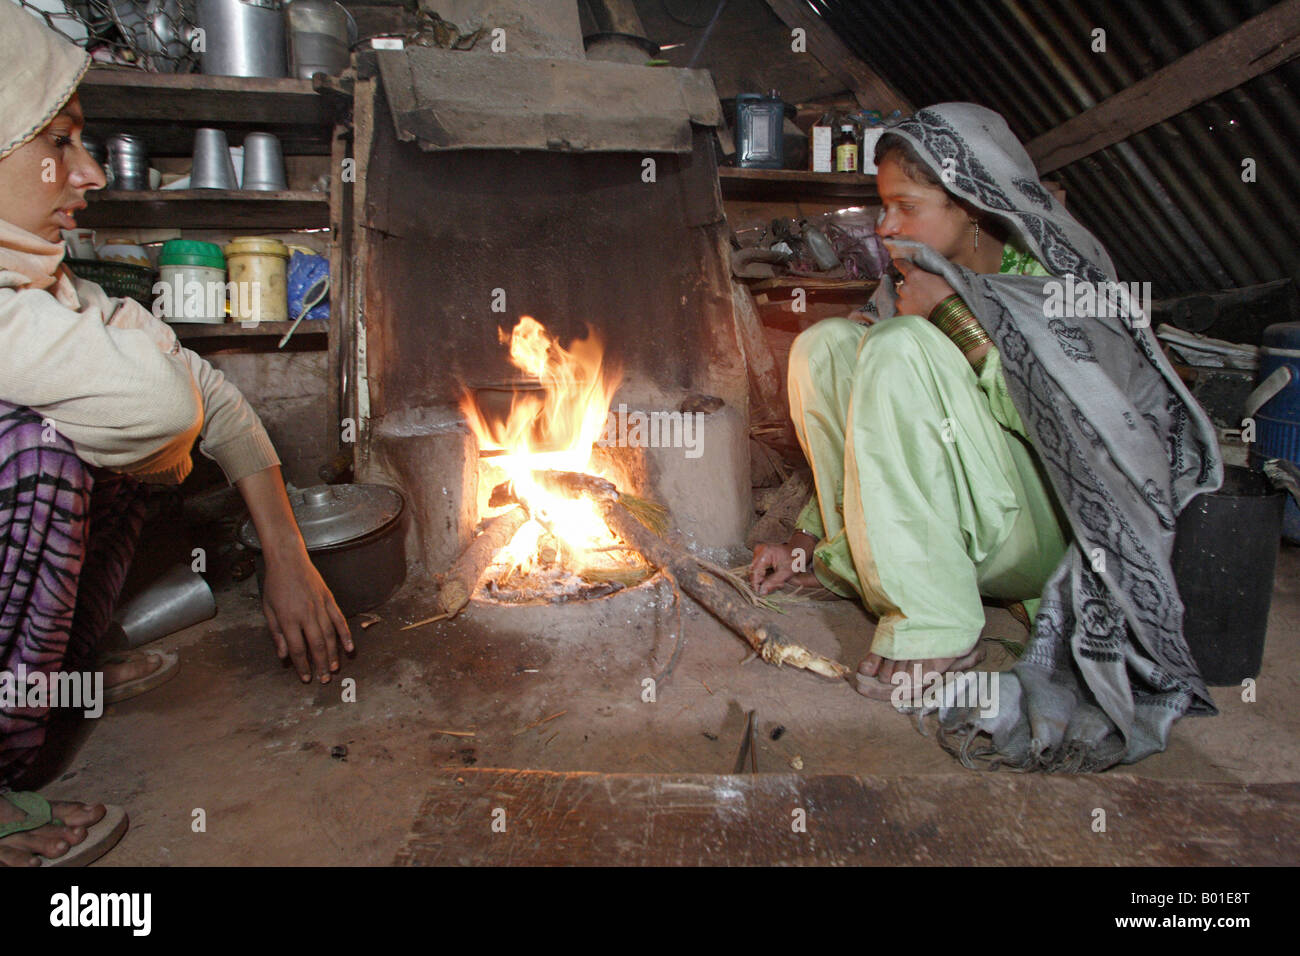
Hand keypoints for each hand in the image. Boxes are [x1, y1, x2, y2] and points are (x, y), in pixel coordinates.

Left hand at [261, 549, 353, 683]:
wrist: (288, 559)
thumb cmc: (275, 584)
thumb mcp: (268, 609)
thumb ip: (276, 633)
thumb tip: (283, 655)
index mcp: (288, 618)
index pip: (297, 648)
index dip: (302, 665)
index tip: (305, 677)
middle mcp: (306, 614)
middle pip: (316, 645)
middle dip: (320, 665)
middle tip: (324, 679)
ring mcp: (320, 606)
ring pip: (330, 635)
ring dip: (333, 654)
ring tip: (334, 669)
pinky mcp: (329, 599)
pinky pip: (339, 620)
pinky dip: (345, 635)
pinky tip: (349, 647)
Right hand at [750, 532, 818, 594]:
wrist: (797, 552)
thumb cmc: (794, 561)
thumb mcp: (785, 573)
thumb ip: (772, 583)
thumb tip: (761, 592)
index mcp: (765, 552)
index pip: (755, 571)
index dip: (756, 584)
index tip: (760, 593)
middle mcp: (759, 550)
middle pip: (754, 571)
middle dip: (762, 582)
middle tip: (775, 586)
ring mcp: (758, 552)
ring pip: (755, 571)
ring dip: (764, 579)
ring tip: (778, 582)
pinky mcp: (759, 555)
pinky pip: (758, 569)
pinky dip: (765, 575)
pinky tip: (775, 577)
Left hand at [886, 253, 954, 317]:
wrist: (949, 314)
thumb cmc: (948, 295)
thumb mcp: (939, 277)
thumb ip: (925, 274)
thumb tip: (920, 272)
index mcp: (914, 275)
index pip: (902, 264)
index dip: (900, 263)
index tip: (897, 262)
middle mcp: (905, 287)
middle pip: (902, 286)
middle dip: (908, 289)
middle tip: (920, 295)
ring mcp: (901, 302)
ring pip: (901, 300)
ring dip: (907, 302)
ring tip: (920, 308)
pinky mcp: (901, 315)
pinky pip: (900, 314)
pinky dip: (905, 315)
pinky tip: (915, 316)